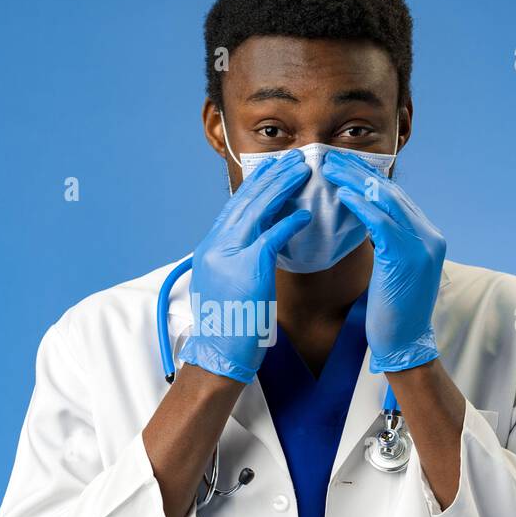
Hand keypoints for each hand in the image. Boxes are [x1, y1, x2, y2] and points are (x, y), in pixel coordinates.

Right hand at [178, 149, 312, 382]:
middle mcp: (216, 246)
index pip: (235, 207)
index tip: (274, 169)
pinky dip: (289, 223)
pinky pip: (271, 237)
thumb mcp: (225, 284)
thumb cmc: (227, 327)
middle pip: (246, 201)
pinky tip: (305, 214)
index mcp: (210, 248)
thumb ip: (235, 259)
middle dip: (272, 178)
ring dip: (282, 189)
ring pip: (257, 211)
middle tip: (293, 160)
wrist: (217, 356)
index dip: (256, 185)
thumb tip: (255, 242)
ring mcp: (229, 257)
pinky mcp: (247, 270)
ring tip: (302, 173)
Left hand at [323, 149, 445, 372]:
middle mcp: (429, 235)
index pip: (396, 196)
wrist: (405, 343)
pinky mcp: (406, 257)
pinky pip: (381, 222)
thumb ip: (389, 241)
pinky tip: (342, 195)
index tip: (342, 165)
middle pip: (391, 191)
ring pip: (386, 201)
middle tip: (331, 157)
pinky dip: (361, 206)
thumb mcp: (395, 268)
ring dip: (355, 182)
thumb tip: (366, 219)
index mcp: (428, 235)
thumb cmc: (393, 310)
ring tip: (330, 168)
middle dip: (359, 172)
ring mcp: (421, 245)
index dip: (367, 178)